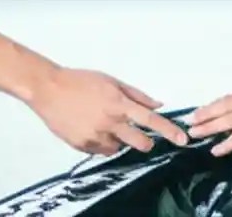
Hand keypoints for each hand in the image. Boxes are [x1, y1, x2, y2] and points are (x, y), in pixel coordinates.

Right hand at [27, 67, 187, 154]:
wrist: (48, 89)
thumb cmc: (80, 81)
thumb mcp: (111, 82)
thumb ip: (137, 95)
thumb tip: (158, 104)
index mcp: (119, 104)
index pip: (151, 121)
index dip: (169, 131)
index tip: (183, 140)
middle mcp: (110, 122)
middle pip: (141, 143)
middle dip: (145, 142)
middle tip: (139, 134)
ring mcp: (96, 136)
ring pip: (120, 148)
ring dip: (120, 140)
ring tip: (105, 124)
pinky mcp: (83, 145)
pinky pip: (101, 151)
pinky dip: (102, 143)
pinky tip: (92, 127)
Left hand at [186, 84, 231, 156]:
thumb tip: (217, 115)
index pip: (228, 99)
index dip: (209, 107)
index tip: (194, 114)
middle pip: (227, 108)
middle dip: (206, 117)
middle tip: (189, 124)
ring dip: (213, 129)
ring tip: (197, 135)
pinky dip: (228, 144)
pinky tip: (217, 149)